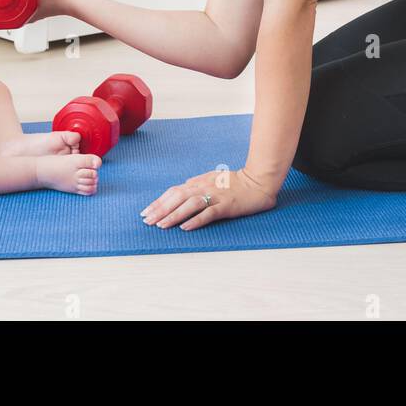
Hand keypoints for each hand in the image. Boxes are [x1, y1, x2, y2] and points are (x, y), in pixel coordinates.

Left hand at [140, 167, 277, 230]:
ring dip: (174, 215)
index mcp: (199, 182)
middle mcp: (204, 187)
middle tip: (147, 221)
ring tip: (161, 225)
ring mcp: (216, 196)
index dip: (159, 201)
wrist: (259, 181)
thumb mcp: (214, 178)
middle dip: (160, 209)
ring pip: (190, 204)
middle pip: (178, 197)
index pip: (174, 191)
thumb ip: (198, 182)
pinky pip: (209, 213)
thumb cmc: (237, 181)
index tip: (146, 212)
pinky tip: (185, 227)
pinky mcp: (227, 205)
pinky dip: (196, 220)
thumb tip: (183, 185)